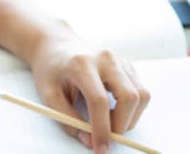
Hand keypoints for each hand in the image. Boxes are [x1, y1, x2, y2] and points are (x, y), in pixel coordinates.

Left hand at [29, 30, 150, 153]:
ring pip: (141, 96)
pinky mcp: (127, 66)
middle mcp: (105, 58)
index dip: (102, 129)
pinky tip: (113, 109)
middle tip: (107, 138)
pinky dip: (132, 109)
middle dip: (121, 126)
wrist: (56, 46)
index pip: (99, 100)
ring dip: (130, 118)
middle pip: (128, 98)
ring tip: (108, 122)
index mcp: (81, 64)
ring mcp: (119, 60)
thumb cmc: (51, 70)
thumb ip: (68, 120)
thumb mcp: (48, 95)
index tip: (101, 149)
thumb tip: (90, 142)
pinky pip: (141, 92)